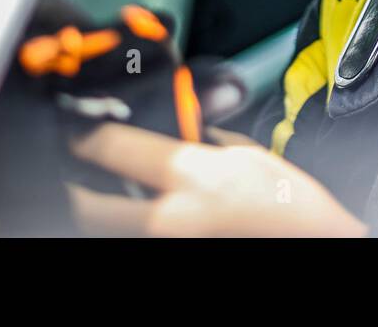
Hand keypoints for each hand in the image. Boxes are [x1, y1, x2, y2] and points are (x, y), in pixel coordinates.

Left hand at [68, 122, 366, 236]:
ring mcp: (166, 247)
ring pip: (100, 230)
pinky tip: (128, 213)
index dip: (82, 132)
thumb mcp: (248, 153)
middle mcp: (171, 218)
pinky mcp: (169, 257)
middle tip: (66, 169)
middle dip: (67, 186)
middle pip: (83, 206)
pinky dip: (122, 226)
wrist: (312, 246)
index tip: (74, 125)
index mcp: (193, 177)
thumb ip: (202, 135)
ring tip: (96, 190)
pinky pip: (129, 239)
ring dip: (93, 210)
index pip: (110, 148)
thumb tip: (170, 120)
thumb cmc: (290, 206)